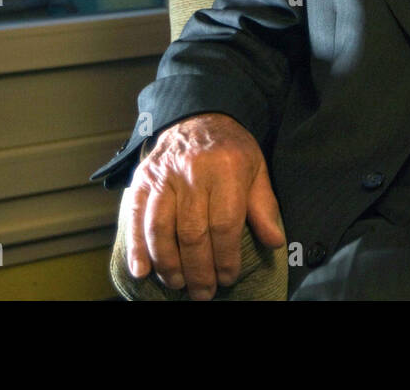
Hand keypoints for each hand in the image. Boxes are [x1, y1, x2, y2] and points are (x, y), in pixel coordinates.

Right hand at [122, 112, 286, 299]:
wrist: (198, 116)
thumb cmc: (231, 149)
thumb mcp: (256, 169)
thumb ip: (264, 206)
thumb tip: (274, 241)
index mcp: (226, 168)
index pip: (224, 224)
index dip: (226, 257)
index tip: (228, 278)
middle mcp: (192, 171)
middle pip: (192, 232)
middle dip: (198, 269)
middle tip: (204, 293)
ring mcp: (163, 175)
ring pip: (160, 227)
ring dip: (168, 263)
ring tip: (178, 284)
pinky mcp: (142, 179)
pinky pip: (135, 217)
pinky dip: (136, 246)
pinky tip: (142, 270)